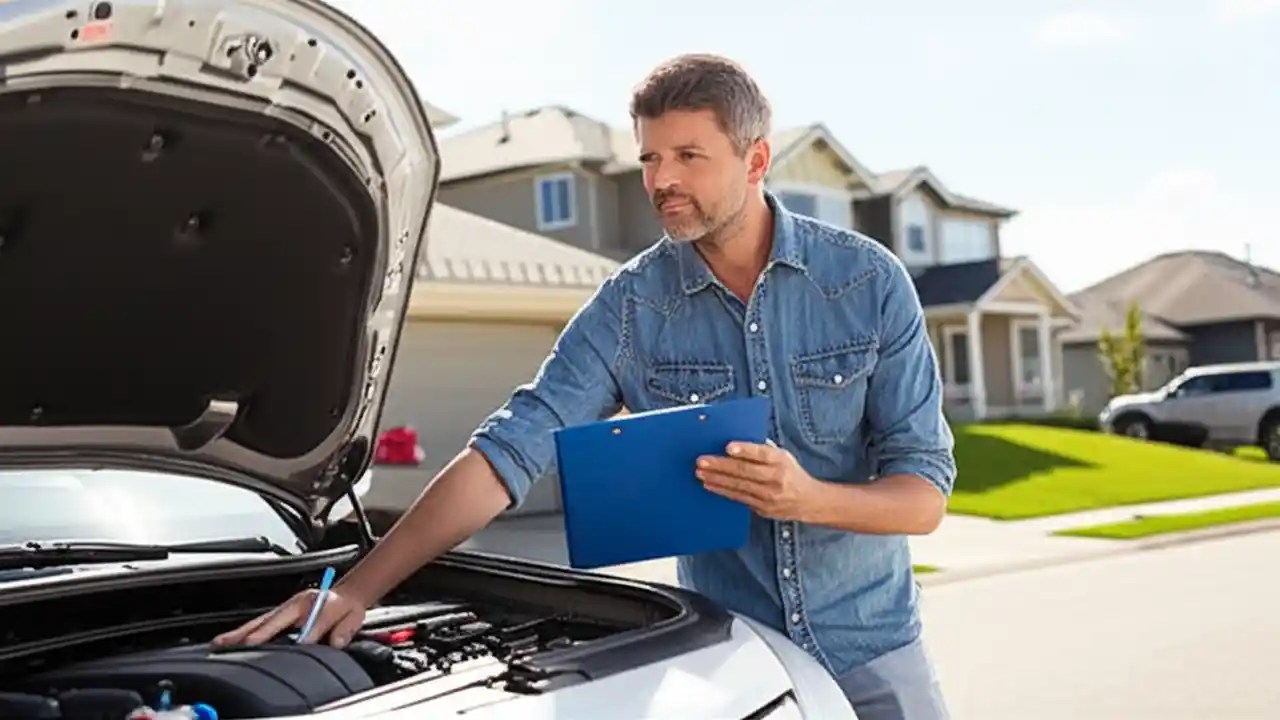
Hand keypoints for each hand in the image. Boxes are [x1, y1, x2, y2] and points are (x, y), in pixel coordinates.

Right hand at [212, 587, 366, 648]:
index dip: (273, 632)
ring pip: (259, 622)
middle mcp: (293, 606)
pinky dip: (246, 633)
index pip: (288, 620)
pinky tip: (233, 642)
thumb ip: (343, 629)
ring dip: (240, 633)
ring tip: (220, 643)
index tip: (260, 642)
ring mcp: (285, 611)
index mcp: (310, 603)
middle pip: (266, 620)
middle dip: (247, 632)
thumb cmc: (347, 607)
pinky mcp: (281, 617)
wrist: (348, 596)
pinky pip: (261, 625)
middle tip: (227, 643)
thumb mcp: (352, 616)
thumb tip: (334, 642)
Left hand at [696, 441, 824, 520]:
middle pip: (745, 471)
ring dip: (717, 479)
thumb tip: (737, 439)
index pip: (762, 453)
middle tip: (702, 460)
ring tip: (700, 473)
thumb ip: (763, 448)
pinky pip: (739, 498)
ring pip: (738, 486)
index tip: (728, 446)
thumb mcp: (783, 455)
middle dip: (721, 465)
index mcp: (780, 460)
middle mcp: (776, 478)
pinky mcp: (762, 508)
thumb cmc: (791, 473)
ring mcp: (769, 495)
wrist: (809, 501)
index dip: (744, 449)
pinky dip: (722, 491)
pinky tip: (710, 485)